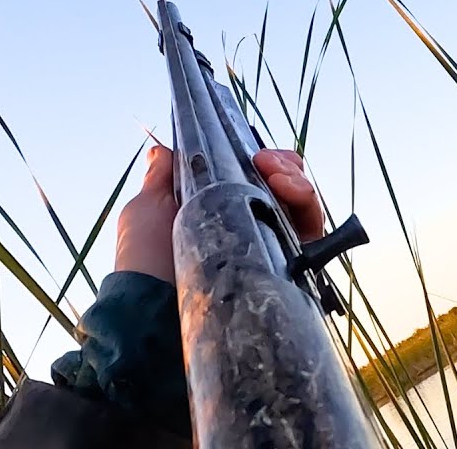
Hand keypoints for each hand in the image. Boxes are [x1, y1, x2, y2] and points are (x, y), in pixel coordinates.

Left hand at [114, 145, 324, 283]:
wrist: (153, 307)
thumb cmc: (144, 261)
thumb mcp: (146, 208)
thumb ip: (160, 177)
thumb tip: (160, 149)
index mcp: (219, 210)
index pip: (255, 177)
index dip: (262, 159)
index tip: (253, 153)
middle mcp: (249, 228)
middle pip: (284, 186)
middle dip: (283, 164)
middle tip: (266, 163)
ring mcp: (270, 249)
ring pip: (302, 204)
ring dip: (295, 179)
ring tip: (278, 178)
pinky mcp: (288, 270)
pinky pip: (312, 231)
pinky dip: (307, 203)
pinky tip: (288, 192)